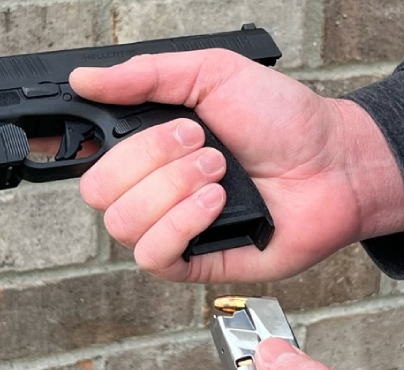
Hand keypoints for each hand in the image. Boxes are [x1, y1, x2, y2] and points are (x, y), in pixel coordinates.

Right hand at [69, 50, 403, 282]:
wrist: (333, 163)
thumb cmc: (284, 119)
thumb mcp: (214, 73)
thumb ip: (148, 74)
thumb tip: (85, 79)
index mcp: (150, 145)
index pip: (85, 154)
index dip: (70, 144)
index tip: (92, 133)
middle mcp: (154, 188)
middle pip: (99, 190)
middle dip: (150, 159)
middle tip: (203, 143)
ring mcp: (173, 227)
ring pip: (123, 224)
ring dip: (173, 189)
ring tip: (220, 172)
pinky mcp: (195, 262)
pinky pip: (154, 256)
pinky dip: (181, 224)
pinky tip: (217, 203)